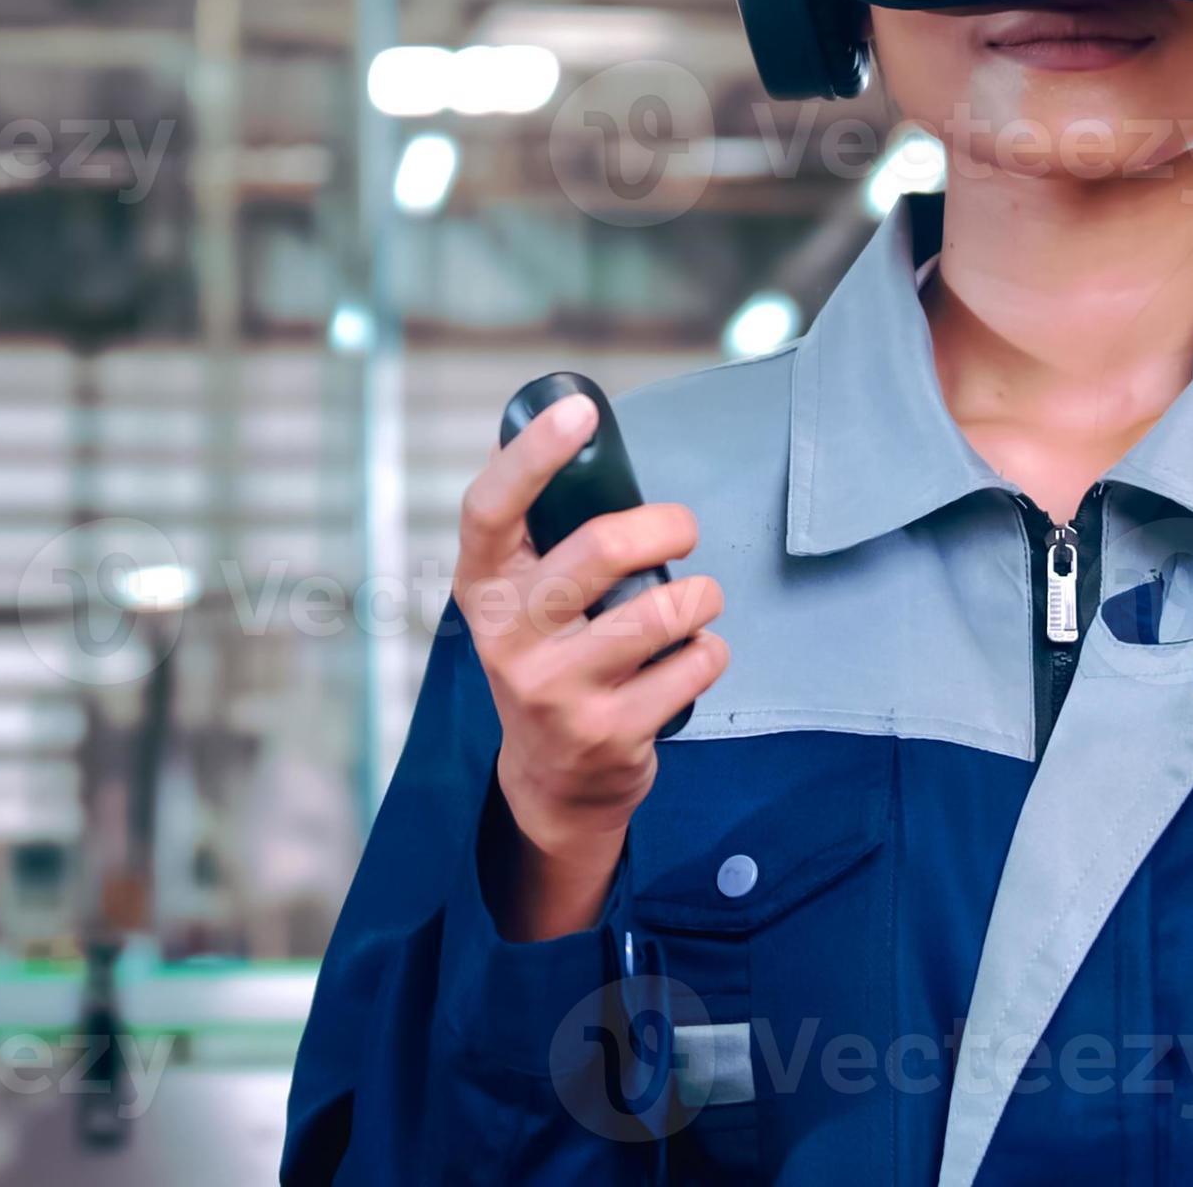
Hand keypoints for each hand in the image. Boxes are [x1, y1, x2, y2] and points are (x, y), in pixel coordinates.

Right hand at [455, 392, 729, 940]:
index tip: (580, 411)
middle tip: (685, 527)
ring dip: (702, 595)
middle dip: (666, 525)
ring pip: (662, 609)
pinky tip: (694, 655)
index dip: (533, 454)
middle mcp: (508, 638)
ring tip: (700, 599)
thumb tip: (534, 418)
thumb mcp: (518, 598)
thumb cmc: (547, 658)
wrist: (551, 781)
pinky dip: (710, 651)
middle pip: (601, 549)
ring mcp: (556, 691)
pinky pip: (692, 665)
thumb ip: (531, 526)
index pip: (491, 508)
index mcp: (482, 588)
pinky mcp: (609, 733)